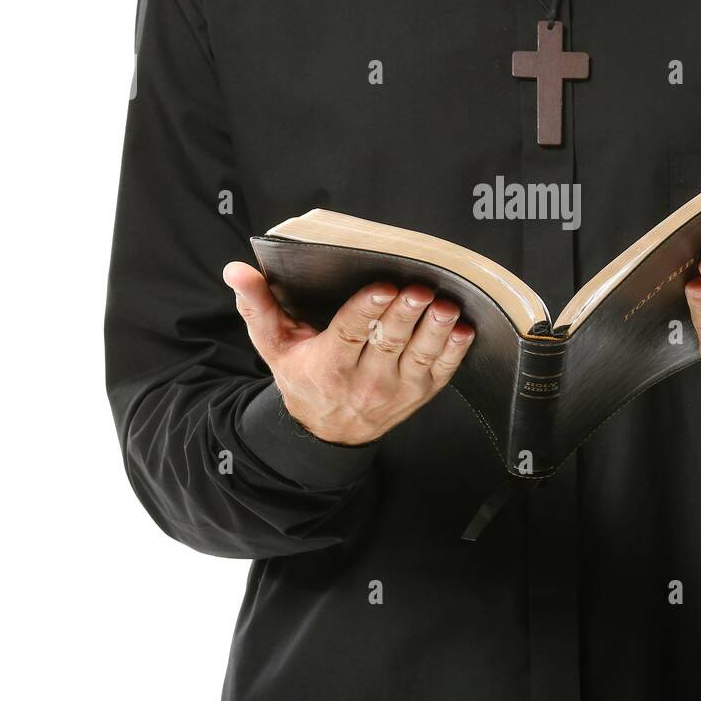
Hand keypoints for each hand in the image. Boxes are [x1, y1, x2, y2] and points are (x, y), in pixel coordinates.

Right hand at [223, 262, 475, 445]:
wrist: (326, 431)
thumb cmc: (301, 376)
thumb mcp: (273, 345)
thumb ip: (257, 306)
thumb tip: (236, 270)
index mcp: (327, 365)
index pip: (349, 333)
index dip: (368, 308)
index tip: (383, 286)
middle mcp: (363, 381)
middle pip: (388, 342)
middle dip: (406, 313)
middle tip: (420, 289)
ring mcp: (396, 390)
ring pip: (419, 356)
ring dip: (435, 330)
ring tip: (444, 306)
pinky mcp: (420, 394)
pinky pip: (442, 372)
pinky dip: (454, 351)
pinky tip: (463, 329)